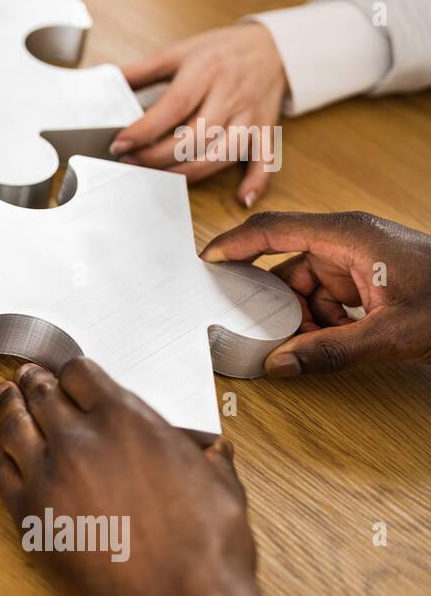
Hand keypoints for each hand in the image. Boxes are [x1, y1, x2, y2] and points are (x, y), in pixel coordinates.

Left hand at [0, 360, 271, 595]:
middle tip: (26, 378)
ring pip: (13, 426)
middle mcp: (79, 439)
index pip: (80, 374)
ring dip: (8, 407)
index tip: (68, 376)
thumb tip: (211, 450)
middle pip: (41, 395)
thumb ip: (205, 456)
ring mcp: (48, 475)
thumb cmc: (205, 548)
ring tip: (4, 397)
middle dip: (34, 382)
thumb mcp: (220, 482)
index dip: (72, 373)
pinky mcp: (28, 514)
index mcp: (125, 420)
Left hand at [113, 24, 287, 206]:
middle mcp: (231, 95)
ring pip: (223, 154)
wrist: (275, 47)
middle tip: (131, 162)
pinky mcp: (266, 131)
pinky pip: (266, 160)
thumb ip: (143, 70)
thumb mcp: (180, 51)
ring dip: (190, 173)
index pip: (174, 107)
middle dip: (159, 157)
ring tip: (159, 177)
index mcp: (207, 72)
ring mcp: (251, 116)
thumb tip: (107, 82)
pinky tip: (241, 198)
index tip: (119, 144)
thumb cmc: (221, 51)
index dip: (144, 130)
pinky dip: (257, 181)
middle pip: (196, 136)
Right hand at [202, 211, 430, 375]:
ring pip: (306, 286)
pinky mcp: (370, 277)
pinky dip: (322, 320)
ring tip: (308, 345)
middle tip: (262, 332)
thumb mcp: (391, 335)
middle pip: (287, 266)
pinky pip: (328, 295)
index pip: (274, 230)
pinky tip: (330, 341)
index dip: (234, 244)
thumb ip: (330, 351)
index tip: (205, 261)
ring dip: (301, 317)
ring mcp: (360, 258)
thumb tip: (279, 365)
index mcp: (349, 236)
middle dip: (274, 304)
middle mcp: (350, 241)